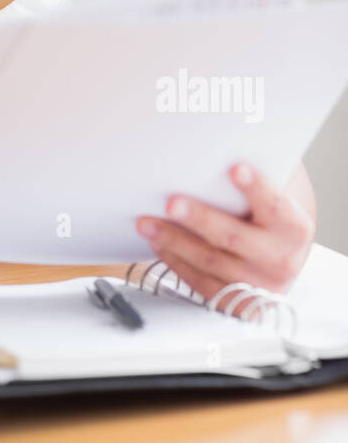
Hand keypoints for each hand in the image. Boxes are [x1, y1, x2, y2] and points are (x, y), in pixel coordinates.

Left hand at [135, 162, 314, 314]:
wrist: (282, 253)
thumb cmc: (270, 210)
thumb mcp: (277, 185)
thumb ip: (259, 167)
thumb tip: (220, 141)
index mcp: (294, 227)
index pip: (275, 205)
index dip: (257, 188)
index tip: (235, 167)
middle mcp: (280, 260)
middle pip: (235, 238)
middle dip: (200, 218)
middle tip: (171, 202)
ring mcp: (257, 285)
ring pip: (210, 263)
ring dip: (174, 241)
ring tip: (147, 222)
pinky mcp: (234, 301)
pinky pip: (199, 282)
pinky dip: (174, 260)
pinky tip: (157, 242)